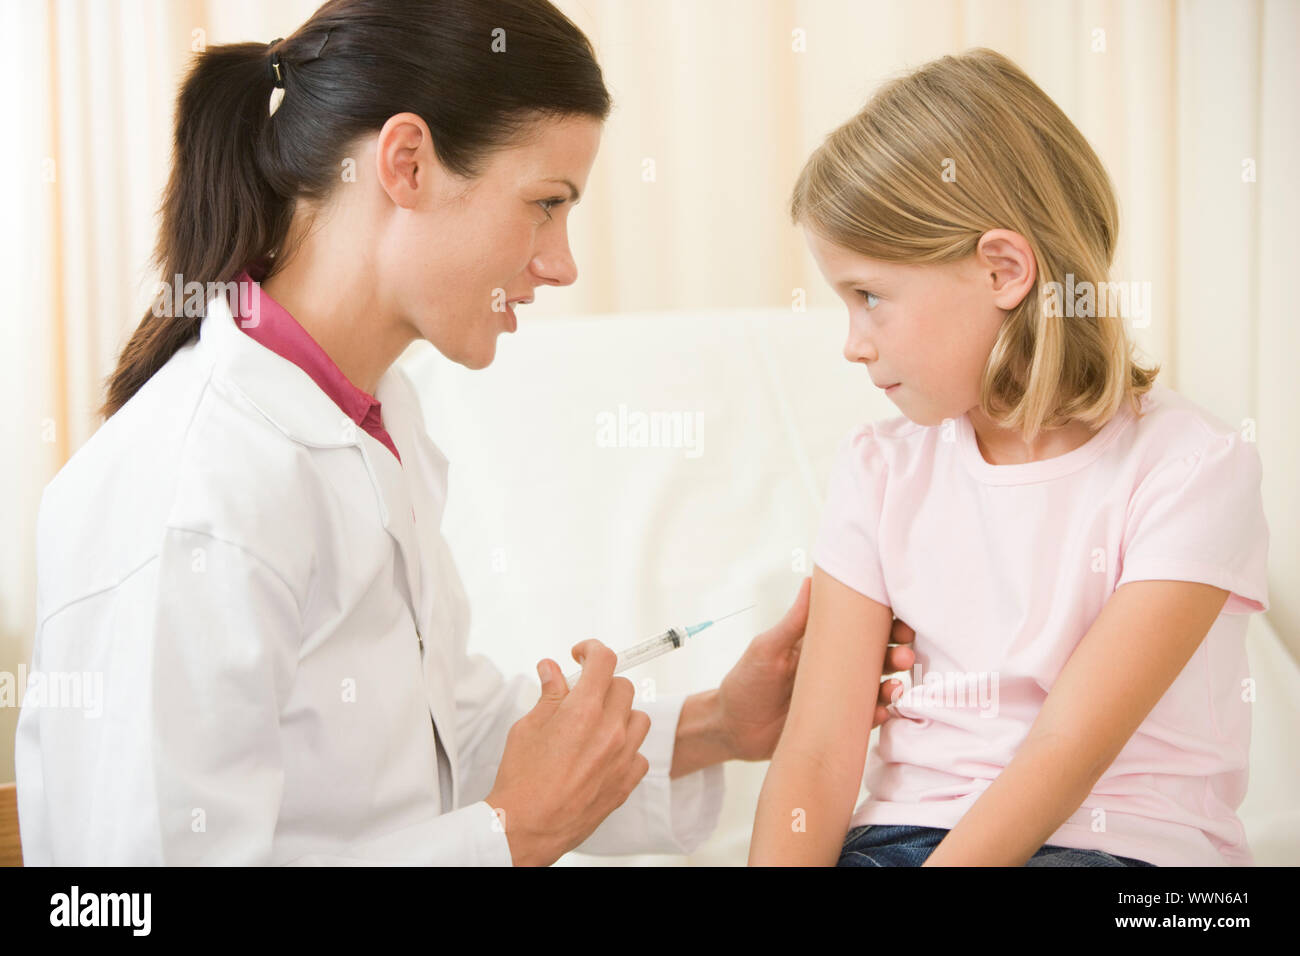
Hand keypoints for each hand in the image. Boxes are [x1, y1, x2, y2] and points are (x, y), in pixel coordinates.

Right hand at [485, 640, 649, 866]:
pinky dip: (626, 748)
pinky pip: (640, 753)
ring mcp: (622, 757)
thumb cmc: (521, 779)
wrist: (526, 828)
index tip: (581, 655)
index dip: (592, 650)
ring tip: (595, 726)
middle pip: (623, 686)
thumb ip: (548, 694)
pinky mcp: (627, 782)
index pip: (604, 661)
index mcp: (583, 711)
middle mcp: (610, 731)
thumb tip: (551, 669)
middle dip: (602, 684)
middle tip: (582, 696)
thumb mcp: (527, 727)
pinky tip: (603, 755)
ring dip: (620, 714)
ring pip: (639, 717)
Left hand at [716, 577, 915, 760]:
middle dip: (896, 653)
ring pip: (875, 687)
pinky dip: (877, 714)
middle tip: (905, 653)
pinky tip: (881, 712)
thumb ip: (792, 622)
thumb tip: (810, 581)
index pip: (858, 628)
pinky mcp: (836, 723)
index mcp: (820, 645)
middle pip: (875, 657)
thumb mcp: (767, 649)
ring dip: (892, 684)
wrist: (731, 729)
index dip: (882, 622)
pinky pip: (864, 718)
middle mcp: (834, 670)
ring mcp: (837, 697)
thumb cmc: (745, 682)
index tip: (900, 619)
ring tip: (896, 686)